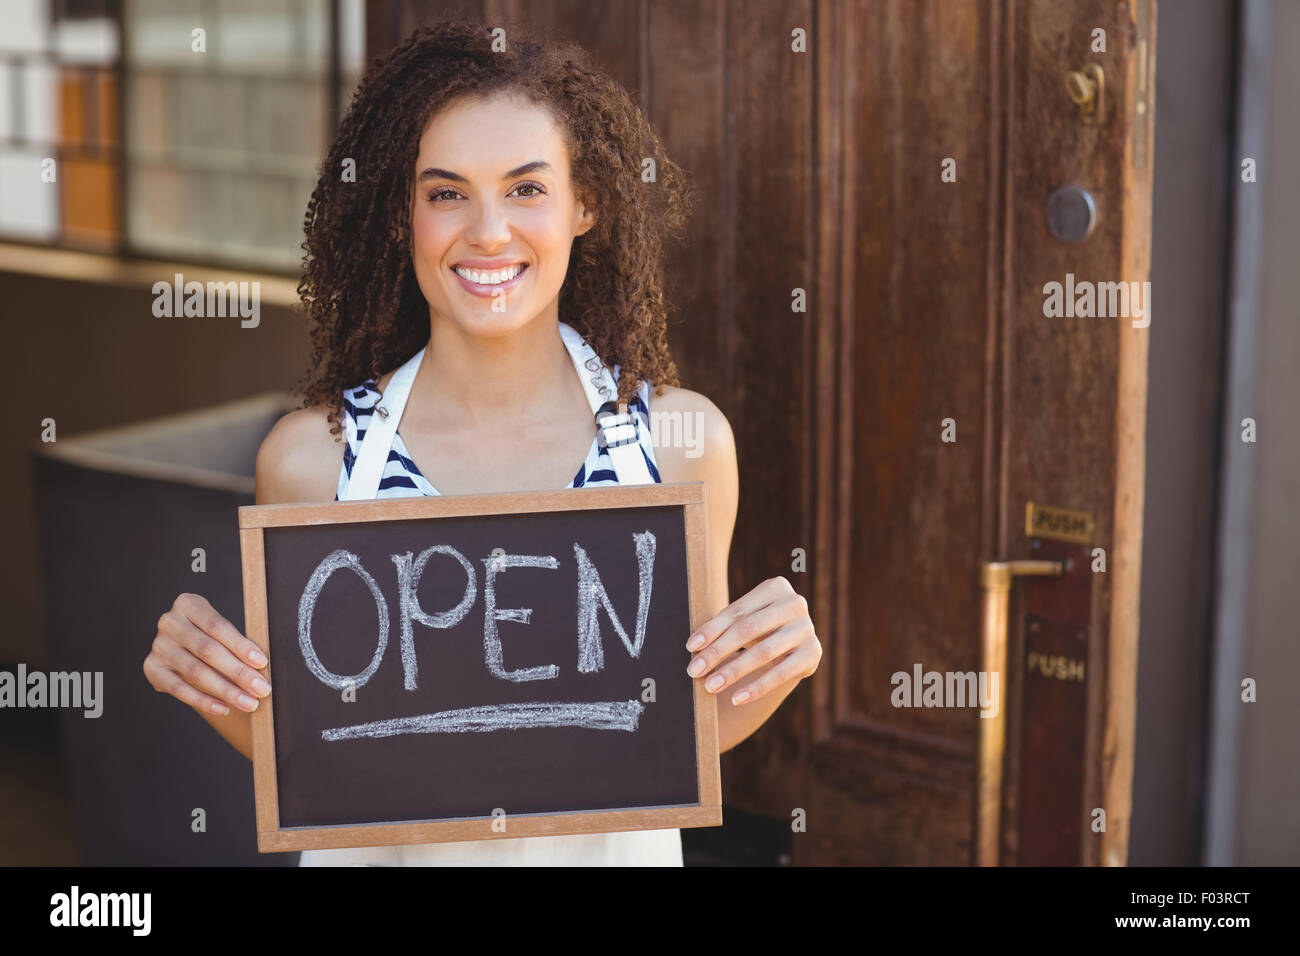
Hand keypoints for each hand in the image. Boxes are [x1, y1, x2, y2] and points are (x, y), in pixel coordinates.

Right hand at [143, 593, 271, 716]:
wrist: (184, 648)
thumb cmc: (211, 637)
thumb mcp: (222, 631)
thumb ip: (238, 644)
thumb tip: (262, 666)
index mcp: (188, 604)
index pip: (217, 626)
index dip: (241, 646)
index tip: (262, 662)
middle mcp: (170, 622)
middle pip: (208, 650)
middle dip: (238, 672)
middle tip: (260, 689)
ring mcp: (158, 645)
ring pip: (195, 671)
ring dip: (225, 690)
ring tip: (248, 702)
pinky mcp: (151, 668)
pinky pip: (178, 689)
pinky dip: (203, 700)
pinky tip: (223, 708)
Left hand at [685, 576, 821, 705]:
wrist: (790, 647)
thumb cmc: (758, 630)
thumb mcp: (742, 622)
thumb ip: (721, 628)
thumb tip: (694, 648)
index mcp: (775, 587)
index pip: (737, 611)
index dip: (711, 630)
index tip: (690, 647)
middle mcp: (795, 603)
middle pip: (748, 630)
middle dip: (718, 652)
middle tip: (694, 671)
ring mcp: (806, 628)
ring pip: (763, 652)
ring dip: (733, 671)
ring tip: (710, 686)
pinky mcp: (813, 654)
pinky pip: (781, 674)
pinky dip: (757, 688)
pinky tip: (736, 698)